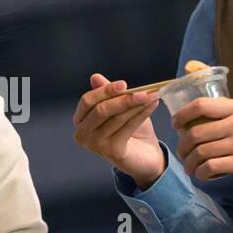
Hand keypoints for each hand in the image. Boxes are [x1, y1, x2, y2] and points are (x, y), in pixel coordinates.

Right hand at [72, 73, 165, 187]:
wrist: (144, 155)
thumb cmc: (129, 129)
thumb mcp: (118, 107)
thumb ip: (107, 93)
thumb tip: (95, 77)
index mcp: (80, 121)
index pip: (87, 101)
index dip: (104, 91)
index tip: (124, 84)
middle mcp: (82, 134)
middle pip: (100, 110)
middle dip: (123, 99)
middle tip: (143, 91)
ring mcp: (95, 145)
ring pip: (116, 118)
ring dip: (136, 105)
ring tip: (152, 96)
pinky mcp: (111, 152)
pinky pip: (127, 128)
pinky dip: (141, 114)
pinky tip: (153, 106)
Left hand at [172, 97, 232, 186]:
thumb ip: (229, 115)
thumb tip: (199, 120)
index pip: (201, 105)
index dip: (182, 115)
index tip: (175, 125)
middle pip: (195, 133)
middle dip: (182, 146)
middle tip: (182, 154)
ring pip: (200, 152)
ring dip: (190, 163)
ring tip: (190, 168)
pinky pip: (211, 167)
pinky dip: (201, 173)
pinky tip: (202, 176)